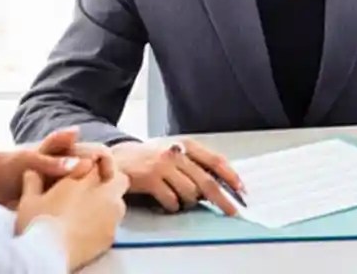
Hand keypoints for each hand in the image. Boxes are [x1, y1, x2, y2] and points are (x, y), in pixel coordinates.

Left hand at [0, 126, 111, 206]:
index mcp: (66, 150)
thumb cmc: (3, 166)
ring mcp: (61, 183)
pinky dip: (77, 208)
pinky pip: (72, 202)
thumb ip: (52, 160)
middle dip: (102, 184)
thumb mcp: (28, 160)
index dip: (108, 164)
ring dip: (90, 197)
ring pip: (86, 189)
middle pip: (96, 172)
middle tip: (101, 200)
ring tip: (89, 211)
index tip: (107, 179)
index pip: (99, 152)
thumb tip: (82, 163)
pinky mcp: (54, 199)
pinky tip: (73, 217)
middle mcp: (67, 165)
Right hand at [16, 167, 129, 270]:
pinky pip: (115, 224)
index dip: (92, 168)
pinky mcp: (112, 234)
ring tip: (91, 214)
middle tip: (93, 193)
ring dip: (110, 204)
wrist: (49, 253)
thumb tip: (32, 171)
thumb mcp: (29, 199)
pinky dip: (106, 225)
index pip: (99, 161)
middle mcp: (104, 192)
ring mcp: (112, 214)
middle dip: (110, 183)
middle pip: (119, 179)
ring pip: (120, 202)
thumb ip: (33, 181)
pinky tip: (90, 231)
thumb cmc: (37, 222)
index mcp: (85, 177)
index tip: (83, 174)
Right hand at [112, 138, 243, 214]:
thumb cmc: (148, 158)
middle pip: (207, 181)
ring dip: (189, 202)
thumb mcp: (173, 152)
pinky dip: (173, 206)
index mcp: (186, 144)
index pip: (215, 160)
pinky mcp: (150, 178)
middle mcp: (176, 152)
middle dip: (222, 199)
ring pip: (190, 193)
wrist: (115, 158)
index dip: (231, 176)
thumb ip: (194, 163)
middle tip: (232, 211)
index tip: (241, 190)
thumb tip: (218, 184)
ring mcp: (163, 165)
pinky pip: (171, 200)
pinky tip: (166, 202)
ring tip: (180, 199)